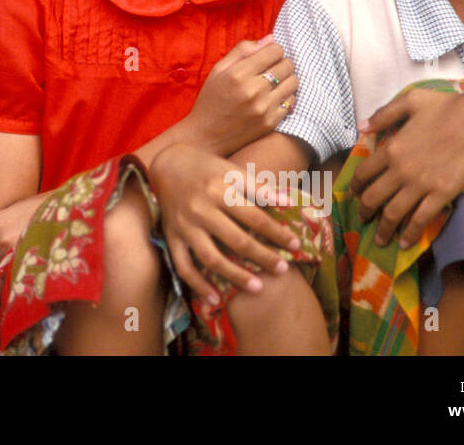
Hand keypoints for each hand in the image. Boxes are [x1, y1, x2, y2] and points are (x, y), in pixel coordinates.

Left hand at [0, 192, 45, 272]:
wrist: (73, 210)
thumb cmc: (43, 207)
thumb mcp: (14, 208)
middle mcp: (5, 239)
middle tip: (2, 259)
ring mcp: (19, 253)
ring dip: (5, 270)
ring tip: (19, 259)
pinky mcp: (33, 264)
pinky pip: (14, 278)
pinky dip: (17, 275)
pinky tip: (27, 266)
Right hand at [150, 143, 300, 300]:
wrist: (167, 164)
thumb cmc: (206, 168)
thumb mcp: (231, 169)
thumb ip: (258, 186)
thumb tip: (288, 202)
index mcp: (218, 189)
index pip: (254, 216)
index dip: (276, 232)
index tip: (296, 244)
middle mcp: (200, 209)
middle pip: (236, 240)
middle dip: (263, 256)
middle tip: (283, 269)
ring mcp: (184, 226)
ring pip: (211, 258)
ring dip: (235, 275)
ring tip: (258, 288)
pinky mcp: (171, 237)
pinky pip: (183, 266)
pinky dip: (197, 285)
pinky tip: (215, 299)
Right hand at [189, 36, 297, 154]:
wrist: (206, 136)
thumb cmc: (211, 99)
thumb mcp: (218, 70)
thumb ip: (242, 50)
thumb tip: (270, 39)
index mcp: (238, 73)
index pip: (275, 50)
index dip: (272, 50)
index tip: (266, 56)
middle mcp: (253, 90)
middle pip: (287, 65)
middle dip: (281, 63)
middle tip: (271, 69)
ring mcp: (263, 108)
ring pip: (293, 82)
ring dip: (286, 79)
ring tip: (274, 83)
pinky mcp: (270, 122)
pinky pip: (291, 102)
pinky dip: (285, 97)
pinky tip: (273, 98)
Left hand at [351, 86, 463, 248]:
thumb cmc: (446, 107)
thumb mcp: (409, 102)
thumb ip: (383, 115)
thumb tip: (361, 127)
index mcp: (390, 149)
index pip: (363, 174)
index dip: (354, 187)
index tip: (353, 194)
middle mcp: (401, 170)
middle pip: (373, 198)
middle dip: (364, 212)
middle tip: (362, 219)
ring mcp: (421, 185)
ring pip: (393, 214)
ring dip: (384, 230)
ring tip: (380, 240)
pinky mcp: (442, 194)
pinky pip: (421, 219)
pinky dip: (410, 234)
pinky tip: (405, 244)